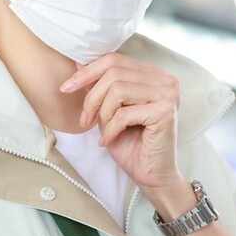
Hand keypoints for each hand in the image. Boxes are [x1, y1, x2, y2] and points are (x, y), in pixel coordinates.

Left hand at [60, 54, 184, 194]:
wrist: (151, 175)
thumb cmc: (131, 145)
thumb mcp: (109, 111)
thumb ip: (100, 87)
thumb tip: (79, 63)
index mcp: (153, 75)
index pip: (114, 59)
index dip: (87, 72)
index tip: (66, 87)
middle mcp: (165, 80)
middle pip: (114, 72)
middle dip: (92, 97)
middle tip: (85, 120)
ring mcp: (168, 94)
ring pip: (117, 89)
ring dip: (102, 114)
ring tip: (103, 131)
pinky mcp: (165, 112)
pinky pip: (124, 113)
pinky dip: (110, 129)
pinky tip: (109, 141)